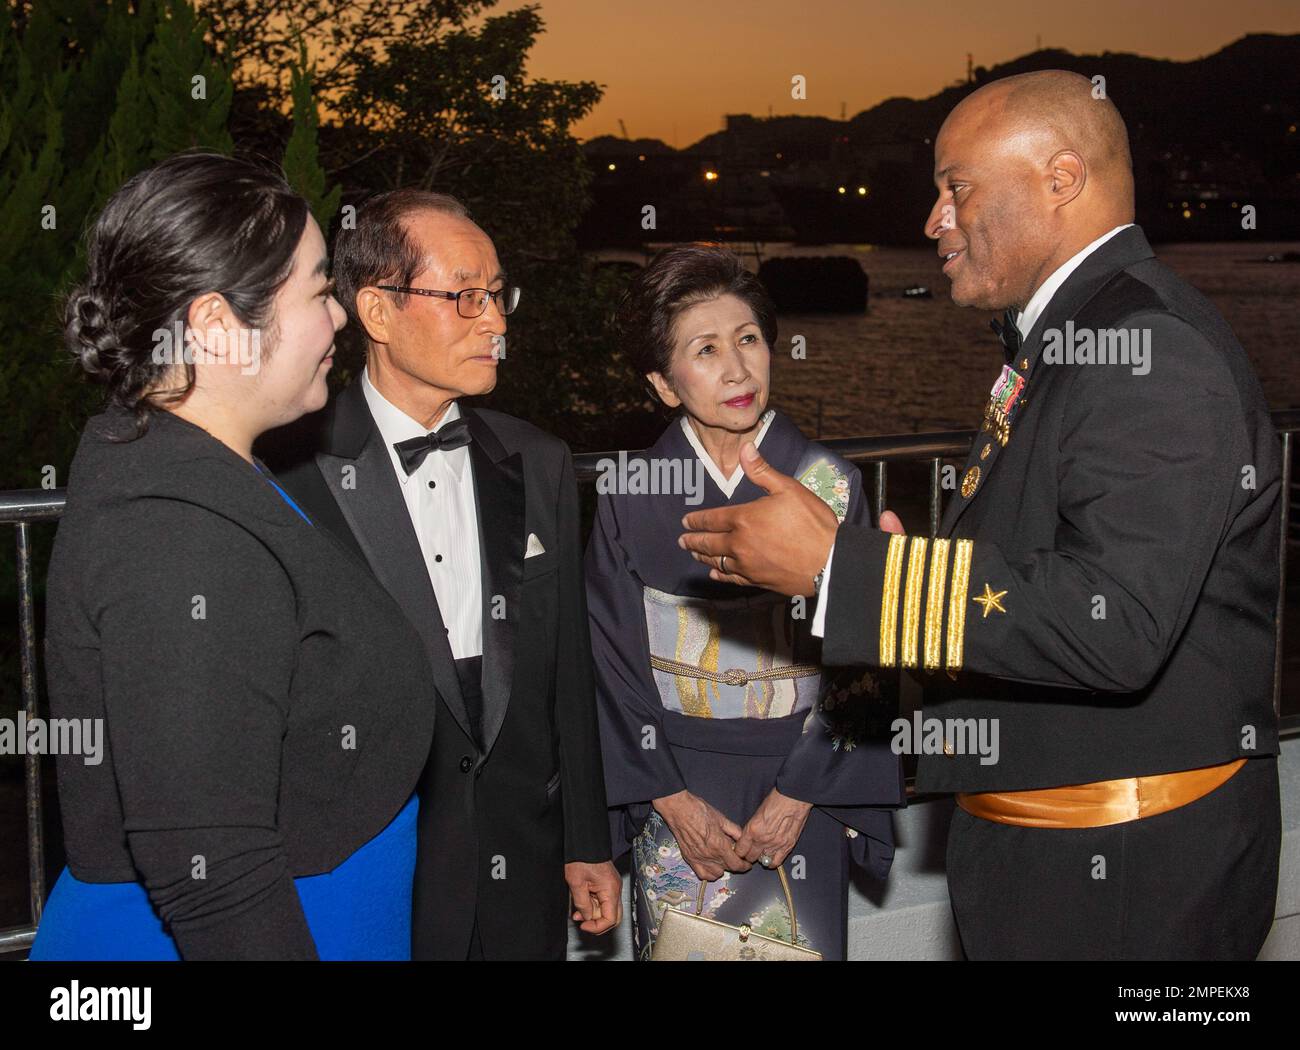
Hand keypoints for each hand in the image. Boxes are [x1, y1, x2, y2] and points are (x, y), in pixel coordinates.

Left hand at [565, 861, 622, 934]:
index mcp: (610, 890)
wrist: (585, 842)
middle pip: (613, 917)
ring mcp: (613, 886)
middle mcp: (615, 889)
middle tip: (583, 922)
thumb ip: (582, 904)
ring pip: (607, 910)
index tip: (584, 926)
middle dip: (597, 923)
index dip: (597, 927)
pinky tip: (583, 903)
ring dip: (593, 914)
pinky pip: (604, 901)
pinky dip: (594, 905)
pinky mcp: (608, 884)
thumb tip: (587, 917)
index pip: (610, 919)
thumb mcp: (576, 884)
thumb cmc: (581, 858)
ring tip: (578, 912)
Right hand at [653, 790, 750, 880]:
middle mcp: (710, 856)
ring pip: (716, 874)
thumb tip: (743, 839)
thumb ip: (734, 831)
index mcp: (720, 846)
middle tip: (736, 857)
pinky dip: (709, 873)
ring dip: (723, 869)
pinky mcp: (689, 859)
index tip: (747, 862)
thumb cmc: (699, 811)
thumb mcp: (721, 818)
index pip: (736, 864)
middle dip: (735, 864)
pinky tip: (712, 865)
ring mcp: (698, 859)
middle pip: (728, 869)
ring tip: (723, 859)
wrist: (679, 809)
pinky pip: (702, 874)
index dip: (744, 865)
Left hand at [678, 443, 903, 595]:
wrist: (829, 562)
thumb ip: (762, 471)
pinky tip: (715, 572)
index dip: (696, 520)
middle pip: (708, 542)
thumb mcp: (789, 489)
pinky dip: (720, 574)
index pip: (711, 519)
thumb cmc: (812, 523)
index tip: (686, 520)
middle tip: (682, 540)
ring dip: (703, 556)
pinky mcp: (757, 580)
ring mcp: (747, 565)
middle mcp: (739, 544)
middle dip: (693, 540)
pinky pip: (731, 577)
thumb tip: (745, 448)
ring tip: (694, 553)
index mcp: (744, 519)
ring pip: (716, 561)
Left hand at [733, 787, 812, 868]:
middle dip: (748, 855)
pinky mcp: (787, 846)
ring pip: (762, 860)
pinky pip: (776, 862)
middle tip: (750, 851)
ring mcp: (775, 844)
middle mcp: (762, 839)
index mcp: (752, 830)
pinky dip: (772, 862)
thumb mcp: (757, 813)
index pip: (740, 850)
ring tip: (761, 852)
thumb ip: (752, 828)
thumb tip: (748, 837)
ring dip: (760, 857)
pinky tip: (770, 857)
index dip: (739, 851)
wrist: (793, 798)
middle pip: (750, 857)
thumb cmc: (776, 800)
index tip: (740, 850)